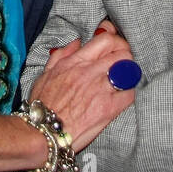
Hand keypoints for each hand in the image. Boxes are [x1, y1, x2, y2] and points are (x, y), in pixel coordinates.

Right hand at [29, 20, 135, 149]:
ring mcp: (100, 89)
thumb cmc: (42, 105)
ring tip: (125, 78)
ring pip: (128, 69)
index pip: (105, 40)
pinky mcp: (108, 109)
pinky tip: (123, 95)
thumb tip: (77, 42)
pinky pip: (129, 93)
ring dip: (129, 72)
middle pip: (122, 52)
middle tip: (124, 62)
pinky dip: (129, 92)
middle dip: (126, 55)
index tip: (116, 46)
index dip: (116, 41)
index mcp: (75, 62)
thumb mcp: (46, 74)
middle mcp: (89, 72)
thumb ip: (62, 55)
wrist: (43, 131)